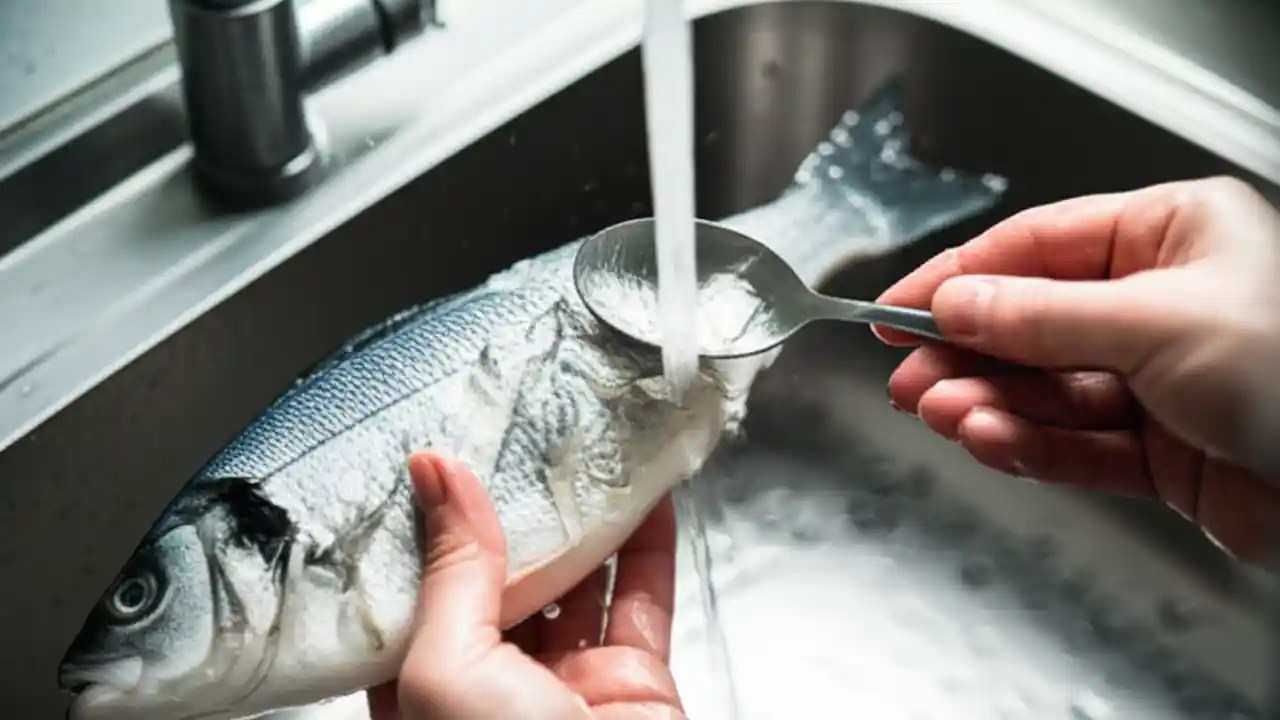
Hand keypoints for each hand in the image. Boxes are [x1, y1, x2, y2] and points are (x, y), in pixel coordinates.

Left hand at [368, 452, 684, 719]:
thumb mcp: (448, 671)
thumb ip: (451, 570)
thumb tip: (434, 475)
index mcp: (423, 687)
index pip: (419, 585)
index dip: (428, 520)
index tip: (437, 452)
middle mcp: (490, 684)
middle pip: (502, 573)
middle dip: (511, 507)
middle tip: (515, 431)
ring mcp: (566, 682)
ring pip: (576, 578)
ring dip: (585, 516)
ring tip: (583, 446)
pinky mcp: (633, 681)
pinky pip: (641, 598)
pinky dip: (648, 544)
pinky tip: (646, 493)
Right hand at [873, 176, 1279, 562]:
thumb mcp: (1156, 323)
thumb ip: (1041, 317)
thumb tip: (957, 302)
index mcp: (1175, 237)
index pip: (1039, 247)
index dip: (961, 277)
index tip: (900, 306)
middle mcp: (1164, 303)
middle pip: (1035, 324)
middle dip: (969, 354)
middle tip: (910, 375)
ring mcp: (1162, 380)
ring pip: (1050, 389)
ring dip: (991, 403)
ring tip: (943, 412)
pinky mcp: (1163, 451)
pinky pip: (1078, 443)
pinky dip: (1030, 444)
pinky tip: (990, 440)